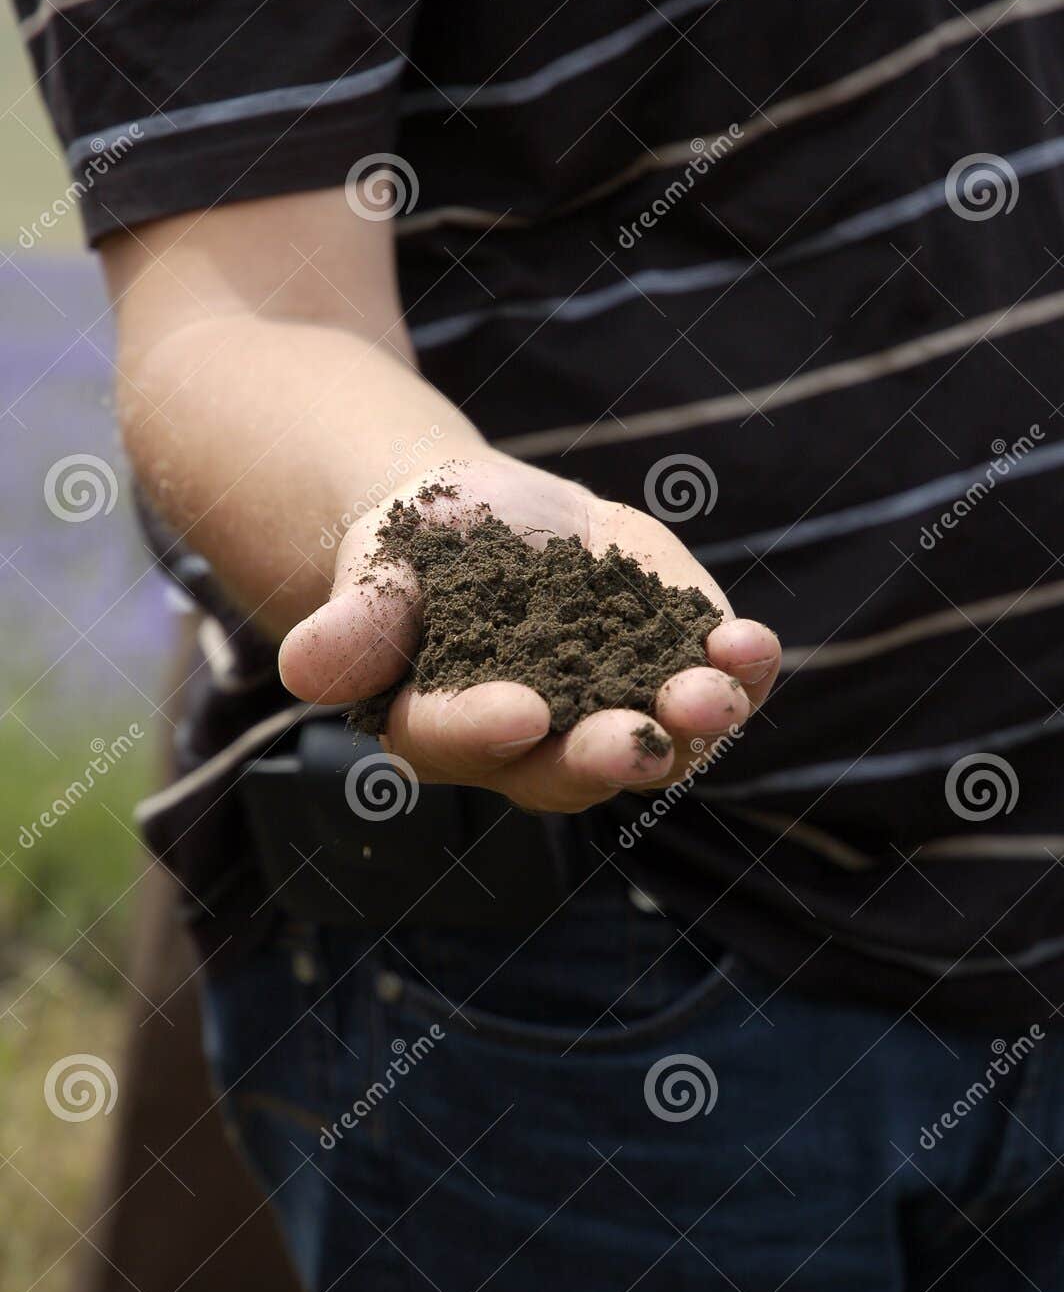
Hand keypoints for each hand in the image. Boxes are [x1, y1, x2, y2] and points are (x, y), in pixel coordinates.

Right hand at [279, 455, 778, 811]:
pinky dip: (739, 669)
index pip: (464, 740)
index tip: (522, 711)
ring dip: (694, 723)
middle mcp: (538, 744)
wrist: (485, 522)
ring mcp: (615, 708)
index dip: (490, 731)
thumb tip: (300, 668)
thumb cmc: (414, 555)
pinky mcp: (671, 664)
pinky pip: (714, 682)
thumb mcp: (379, 573)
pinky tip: (751, 645)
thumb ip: (357, 626)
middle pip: (573, 769)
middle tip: (636, 741)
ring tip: (713, 691)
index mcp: (448, 729)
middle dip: (609, 754)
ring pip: (661, 739)